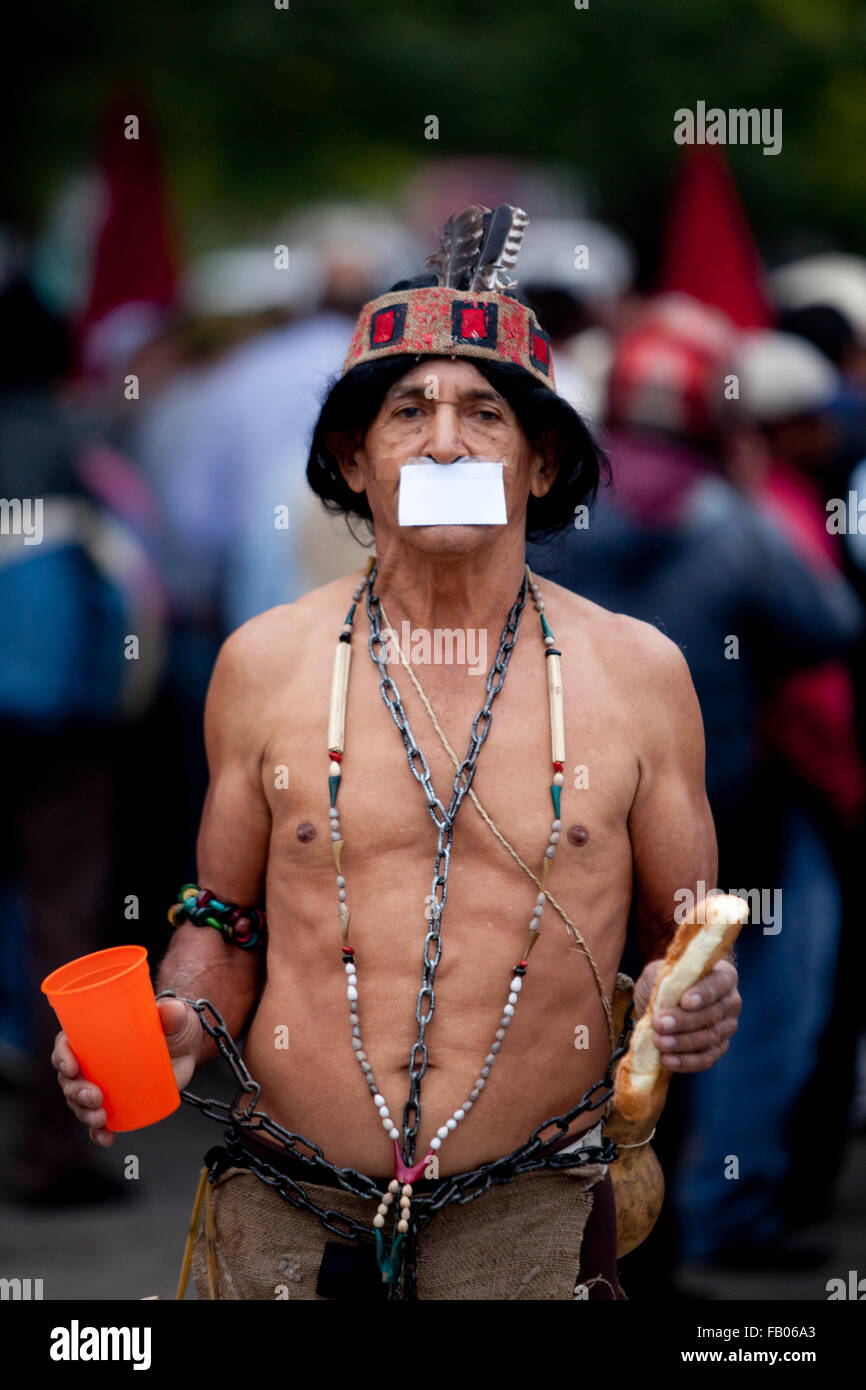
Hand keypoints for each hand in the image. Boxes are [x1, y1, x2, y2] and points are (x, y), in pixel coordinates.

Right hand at [50, 997, 202, 1146]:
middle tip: (94, 1096)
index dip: (62, 1055)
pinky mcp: (116, 1103)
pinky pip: (99, 1121)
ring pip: (79, 1101)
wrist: (187, 1048)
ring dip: (84, 1113)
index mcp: (95, 1034)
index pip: (66, 1043)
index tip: (71, 1067)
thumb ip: (173, 1013)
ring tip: (100, 1117)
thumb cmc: (173, 1025)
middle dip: (74, 1090)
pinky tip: (106, 1138)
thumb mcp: (175, 1017)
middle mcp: (92, 1060)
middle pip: (69, 1077)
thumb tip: (170, 1010)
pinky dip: (98, 1132)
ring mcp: (102, 1084)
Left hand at [633, 957, 740, 1072]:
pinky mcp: (719, 1048)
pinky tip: (668, 1060)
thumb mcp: (661, 972)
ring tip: (659, 1042)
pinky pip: (707, 1058)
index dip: (703, 994)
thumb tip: (666, 992)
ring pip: (710, 1038)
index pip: (717, 984)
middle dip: (684, 1021)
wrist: (665, 1004)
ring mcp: (728, 1027)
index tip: (684, 1002)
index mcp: (723, 976)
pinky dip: (687, 1061)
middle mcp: (731, 1001)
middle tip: (659, 1024)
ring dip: (682, 1042)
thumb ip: (665, 978)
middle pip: (712, 1014)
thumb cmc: (666, 983)